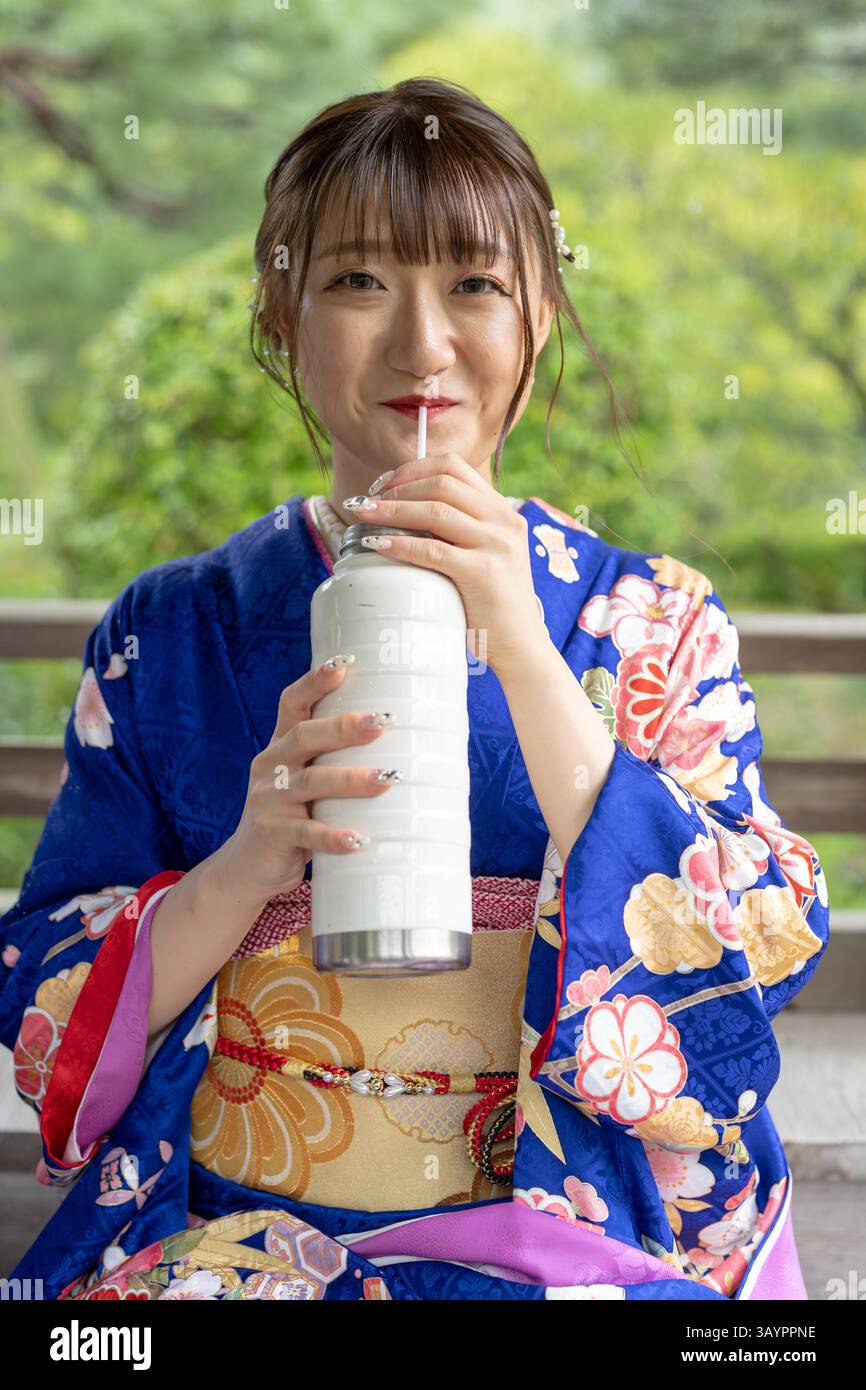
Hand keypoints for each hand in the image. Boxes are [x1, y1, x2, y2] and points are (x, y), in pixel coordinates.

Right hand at [217, 659, 400, 903]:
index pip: (292, 704)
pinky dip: (333, 836)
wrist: (248, 867)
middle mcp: (270, 766)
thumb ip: (334, 761)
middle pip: (304, 737)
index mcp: (280, 747)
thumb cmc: (294, 817)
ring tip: (388, 778)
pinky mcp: (272, 835)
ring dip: (351, 780)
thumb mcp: (306, 781)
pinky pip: (306, 834)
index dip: (314, 682)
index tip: (344, 664)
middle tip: (383, 721)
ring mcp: (268, 800)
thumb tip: (404, 742)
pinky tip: (359, 839)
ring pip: (310, 783)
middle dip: (344, 727)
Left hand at [346, 453, 548, 677]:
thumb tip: (406, 515)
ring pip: (434, 511)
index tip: (384, 483)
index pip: (454, 467)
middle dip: (397, 486)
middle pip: (441, 482)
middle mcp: (504, 521)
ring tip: (362, 515)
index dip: (413, 468)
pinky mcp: (483, 572)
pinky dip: (399, 543)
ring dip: (390, 509)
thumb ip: (460, 533)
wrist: (522, 646)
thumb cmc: (494, 604)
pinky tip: (377, 545)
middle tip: (367, 501)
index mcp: (503, 511)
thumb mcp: (486, 555)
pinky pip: (432, 549)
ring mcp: (496, 545)